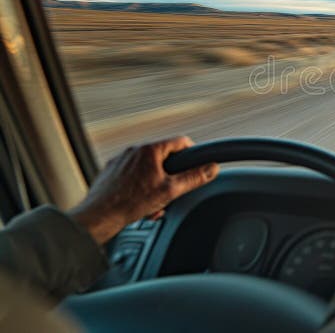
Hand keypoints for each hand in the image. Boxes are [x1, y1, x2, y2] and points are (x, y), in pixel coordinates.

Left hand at [70, 136, 217, 243]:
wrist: (99, 216)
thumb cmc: (131, 203)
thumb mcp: (170, 191)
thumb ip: (194, 178)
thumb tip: (212, 168)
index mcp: (150, 149)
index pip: (180, 141)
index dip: (192, 152)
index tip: (196, 163)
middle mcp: (134, 150)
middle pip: (163, 157)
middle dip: (170, 175)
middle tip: (172, 191)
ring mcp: (120, 160)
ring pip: (147, 167)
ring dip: (155, 183)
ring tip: (153, 202)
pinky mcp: (111, 171)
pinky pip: (132, 174)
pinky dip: (139, 185)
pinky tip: (139, 202)